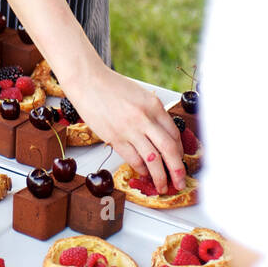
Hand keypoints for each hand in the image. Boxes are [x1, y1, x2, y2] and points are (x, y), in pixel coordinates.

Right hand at [63, 67, 185, 193]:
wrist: (87, 81)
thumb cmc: (111, 86)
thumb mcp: (139, 95)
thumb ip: (151, 113)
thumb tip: (161, 135)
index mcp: (154, 105)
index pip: (175, 134)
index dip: (180, 151)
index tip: (180, 159)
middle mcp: (144, 118)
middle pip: (169, 150)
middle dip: (177, 170)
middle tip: (180, 182)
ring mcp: (129, 129)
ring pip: (152, 160)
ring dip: (159, 177)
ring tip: (162, 185)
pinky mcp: (115, 138)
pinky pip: (133, 159)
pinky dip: (141, 169)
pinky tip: (144, 173)